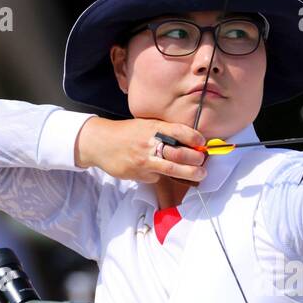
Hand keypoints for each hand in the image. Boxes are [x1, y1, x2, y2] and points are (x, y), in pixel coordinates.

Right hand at [75, 117, 208, 185]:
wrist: (100, 143)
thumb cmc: (127, 133)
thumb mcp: (145, 125)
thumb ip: (164, 132)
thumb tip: (189, 141)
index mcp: (152, 128)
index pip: (179, 131)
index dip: (194, 138)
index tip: (202, 143)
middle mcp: (149, 143)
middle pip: (179, 154)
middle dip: (196, 160)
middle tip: (203, 163)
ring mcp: (143, 160)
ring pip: (172, 169)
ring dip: (190, 173)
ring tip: (200, 175)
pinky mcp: (138, 174)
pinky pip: (155, 177)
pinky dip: (160, 175)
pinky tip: (156, 170)